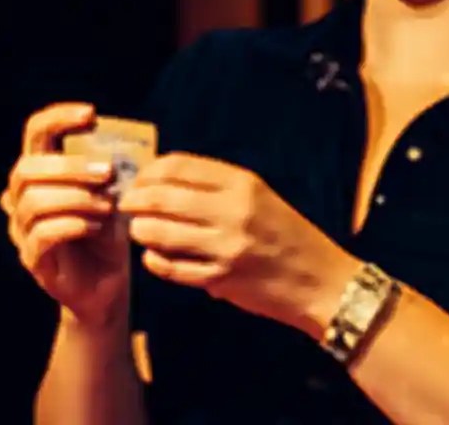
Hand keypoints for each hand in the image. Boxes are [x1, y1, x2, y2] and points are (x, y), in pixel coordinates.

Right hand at [1, 103, 130, 326]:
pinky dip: (72, 225)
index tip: (91, 114)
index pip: (35, 133)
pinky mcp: (32, 259)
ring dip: (76, 198)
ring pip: (33, 202)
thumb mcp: (112, 196)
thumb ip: (106, 173)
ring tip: (108, 205)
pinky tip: (96, 226)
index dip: (57, 118)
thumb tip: (110, 154)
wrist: (106, 285)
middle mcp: (22, 198)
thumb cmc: (107, 234)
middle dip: (70, 166)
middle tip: (108, 172)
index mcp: (41, 173)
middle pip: (26, 168)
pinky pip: (42, 235)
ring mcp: (22, 229)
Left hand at [118, 152, 359, 336]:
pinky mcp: (222, 279)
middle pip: (163, 196)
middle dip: (135, 200)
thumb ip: (217, 187)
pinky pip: (172, 268)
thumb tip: (163, 180)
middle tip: (125, 205)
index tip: (139, 179)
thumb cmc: (287, 235)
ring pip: (161, 232)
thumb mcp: (259, 197)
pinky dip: (155, 262)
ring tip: (137, 230)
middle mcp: (234, 210)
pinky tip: (152, 258)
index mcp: (242, 183)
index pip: (178, 166)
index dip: (149, 171)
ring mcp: (227, 246)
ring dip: (140, 230)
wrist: (323, 281)